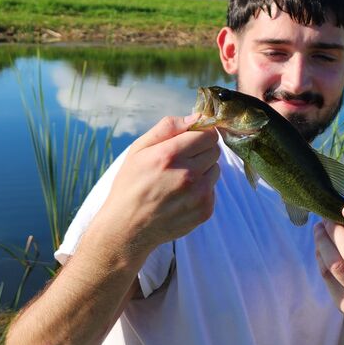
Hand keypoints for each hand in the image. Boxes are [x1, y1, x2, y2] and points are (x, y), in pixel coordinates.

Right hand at [97, 114, 220, 253]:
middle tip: (183, 159)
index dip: (201, 134)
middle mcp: (188, 174)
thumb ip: (168, 128)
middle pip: (215, 150)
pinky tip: (182, 195)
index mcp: (170, 155)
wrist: (127, 228)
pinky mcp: (205, 210)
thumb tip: (196, 117)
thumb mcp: (139, 149)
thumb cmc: (130, 184)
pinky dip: (202, 189)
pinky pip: (213, 189)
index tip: (193, 138)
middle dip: (202, 150)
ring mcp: (199, 194)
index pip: (207, 134)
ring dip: (204, 170)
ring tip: (180, 179)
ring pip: (216, 169)